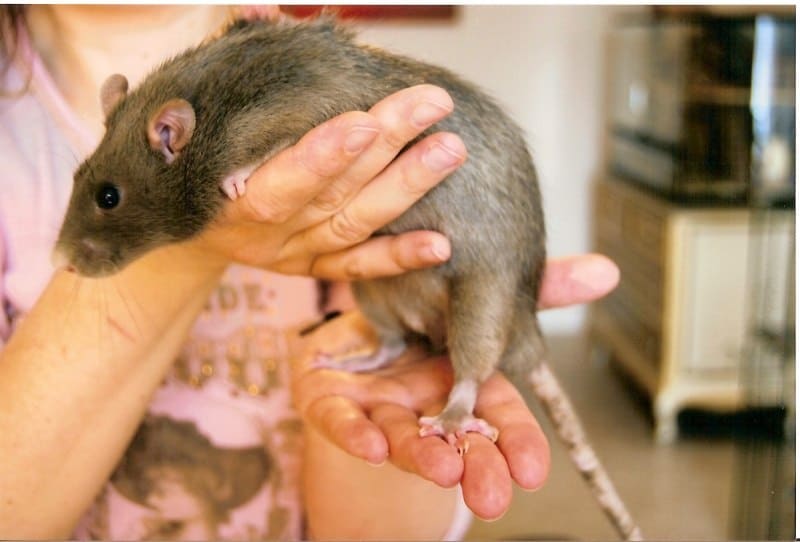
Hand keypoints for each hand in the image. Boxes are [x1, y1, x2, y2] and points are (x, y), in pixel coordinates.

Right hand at [189, 84, 462, 279]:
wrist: (182, 221)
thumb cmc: (196, 156)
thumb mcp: (198, 122)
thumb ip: (237, 77)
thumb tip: (256, 11)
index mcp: (228, 196)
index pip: (279, 180)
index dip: (321, 157)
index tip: (364, 121)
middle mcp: (265, 229)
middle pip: (333, 191)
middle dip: (386, 145)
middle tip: (432, 104)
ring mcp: (294, 251)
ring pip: (355, 222)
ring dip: (406, 187)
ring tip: (450, 149)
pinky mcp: (316, 269)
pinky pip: (359, 266)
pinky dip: (399, 256)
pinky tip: (441, 244)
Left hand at [292, 253, 619, 519]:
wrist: (353, 302)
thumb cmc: (424, 304)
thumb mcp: (486, 289)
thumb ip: (539, 288)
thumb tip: (606, 272)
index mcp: (466, 379)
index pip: (501, 416)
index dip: (517, 443)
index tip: (533, 472)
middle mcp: (427, 400)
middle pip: (457, 441)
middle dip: (476, 468)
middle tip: (491, 496)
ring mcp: (380, 405)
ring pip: (403, 437)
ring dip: (423, 456)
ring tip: (441, 469)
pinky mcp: (333, 400)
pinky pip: (341, 421)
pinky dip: (355, 433)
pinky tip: (371, 445)